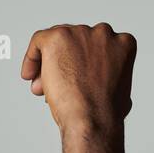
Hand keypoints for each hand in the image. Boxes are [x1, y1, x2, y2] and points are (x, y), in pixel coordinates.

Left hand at [20, 22, 136, 133]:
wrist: (92, 120)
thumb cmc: (106, 113)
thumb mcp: (119, 89)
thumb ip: (108, 75)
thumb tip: (93, 80)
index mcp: (123, 43)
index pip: (97, 46)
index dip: (82, 62)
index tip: (75, 77)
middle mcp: (103, 33)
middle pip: (75, 42)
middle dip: (64, 63)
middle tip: (54, 86)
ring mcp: (80, 33)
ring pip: (56, 43)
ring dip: (48, 64)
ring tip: (42, 88)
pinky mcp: (57, 37)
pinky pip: (39, 41)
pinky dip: (32, 58)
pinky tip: (30, 76)